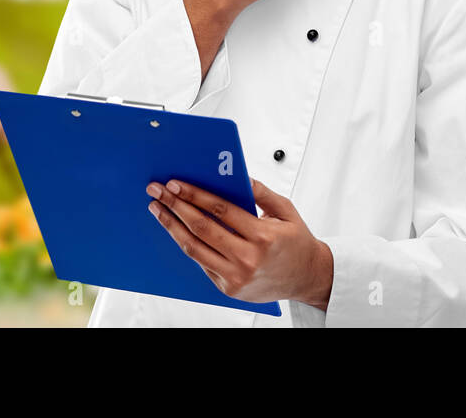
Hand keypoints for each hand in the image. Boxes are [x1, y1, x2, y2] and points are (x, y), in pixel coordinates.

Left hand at [146, 176, 333, 308]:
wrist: (308, 278)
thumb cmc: (297, 242)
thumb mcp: (286, 211)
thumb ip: (261, 192)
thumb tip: (237, 175)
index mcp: (263, 236)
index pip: (220, 210)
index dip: (195, 195)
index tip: (176, 184)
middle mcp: (248, 258)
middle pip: (202, 228)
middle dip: (176, 207)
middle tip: (158, 192)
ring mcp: (236, 277)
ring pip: (195, 249)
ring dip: (172, 227)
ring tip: (158, 210)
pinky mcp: (229, 288)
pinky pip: (202, 263)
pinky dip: (187, 245)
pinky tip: (176, 229)